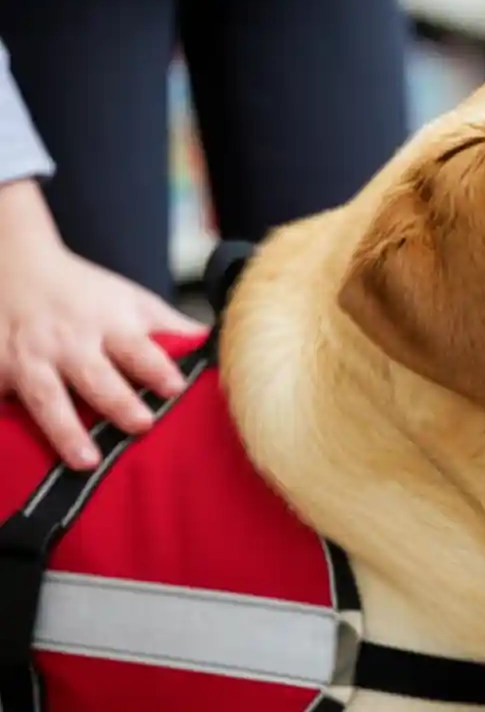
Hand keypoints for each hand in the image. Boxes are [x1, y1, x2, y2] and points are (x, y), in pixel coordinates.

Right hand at [0, 179, 205, 469]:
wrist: (13, 265)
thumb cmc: (88, 293)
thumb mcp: (133, 301)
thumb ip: (173, 329)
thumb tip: (222, 349)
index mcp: (109, 324)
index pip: (139, 348)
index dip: (157, 368)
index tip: (175, 388)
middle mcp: (70, 341)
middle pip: (96, 375)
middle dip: (118, 401)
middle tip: (142, 425)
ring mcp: (29, 357)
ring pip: (48, 396)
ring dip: (66, 429)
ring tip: (86, 461)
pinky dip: (6, 414)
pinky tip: (20, 452)